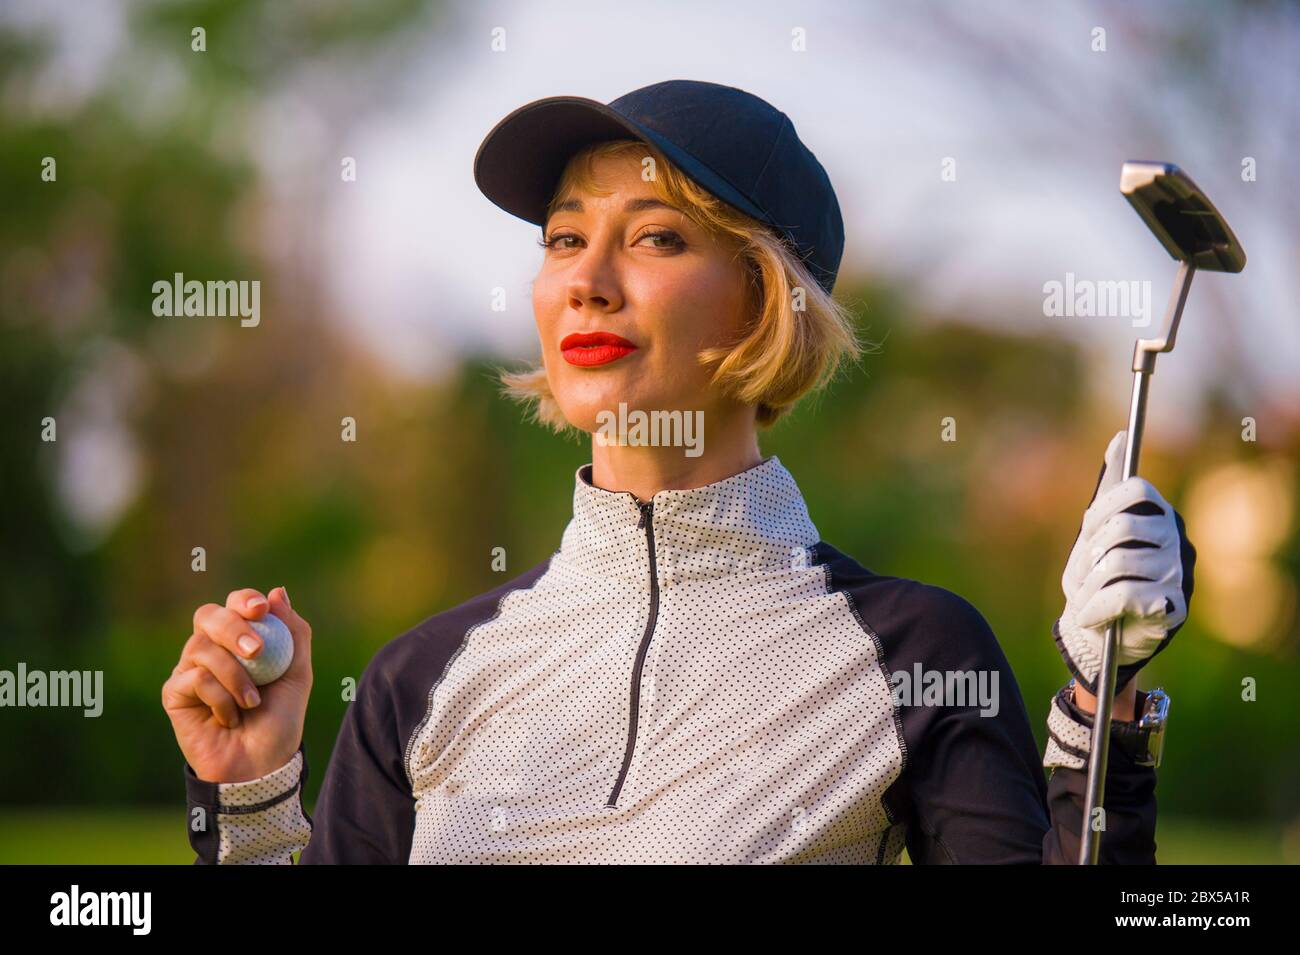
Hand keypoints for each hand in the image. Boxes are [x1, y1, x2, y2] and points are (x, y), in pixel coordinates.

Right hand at [161, 587, 312, 782]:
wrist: (261, 764)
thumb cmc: (280, 719)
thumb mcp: (298, 673)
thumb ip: (293, 633)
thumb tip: (278, 591)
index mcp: (241, 638)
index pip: (235, 603)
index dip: (245, 600)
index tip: (261, 609)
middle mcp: (212, 649)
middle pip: (208, 615)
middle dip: (233, 627)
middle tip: (257, 651)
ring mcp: (189, 669)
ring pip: (202, 648)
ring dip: (235, 675)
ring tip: (252, 702)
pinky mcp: (174, 693)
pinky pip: (194, 678)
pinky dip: (220, 698)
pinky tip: (229, 717)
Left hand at [1054, 430, 1195, 694]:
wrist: (1102, 637)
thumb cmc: (1097, 581)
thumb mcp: (1094, 537)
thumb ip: (1107, 496)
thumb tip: (1119, 439)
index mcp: (1159, 517)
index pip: (1137, 490)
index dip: (1104, 506)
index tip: (1088, 530)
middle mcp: (1177, 541)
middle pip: (1121, 527)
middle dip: (1087, 553)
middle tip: (1080, 577)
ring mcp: (1179, 574)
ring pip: (1116, 564)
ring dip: (1087, 586)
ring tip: (1082, 601)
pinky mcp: (1174, 608)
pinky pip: (1123, 596)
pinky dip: (1094, 608)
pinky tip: (1088, 617)